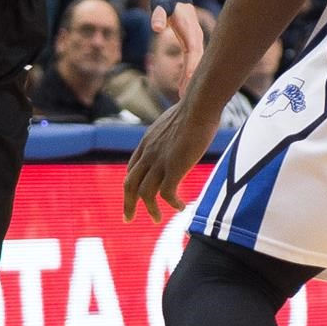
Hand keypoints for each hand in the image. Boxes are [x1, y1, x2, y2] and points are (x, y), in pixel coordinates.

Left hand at [123, 100, 217, 221]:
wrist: (198, 106)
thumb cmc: (194, 108)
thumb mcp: (173, 122)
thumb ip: (171, 133)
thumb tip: (182, 132)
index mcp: (147, 143)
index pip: (131, 168)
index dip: (131, 184)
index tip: (134, 196)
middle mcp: (148, 154)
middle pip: (129, 184)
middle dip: (127, 203)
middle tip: (128, 218)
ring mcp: (160, 161)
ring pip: (145, 193)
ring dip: (150, 209)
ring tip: (156, 219)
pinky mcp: (174, 167)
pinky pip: (167, 194)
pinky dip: (173, 203)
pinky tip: (182, 207)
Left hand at [149, 2, 204, 95]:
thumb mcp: (161, 4)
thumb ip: (159, 15)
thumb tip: (157, 27)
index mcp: (190, 30)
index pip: (193, 51)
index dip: (192, 66)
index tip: (190, 81)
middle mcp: (196, 36)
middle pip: (197, 60)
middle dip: (192, 78)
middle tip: (183, 97)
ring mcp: (195, 39)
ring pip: (195, 62)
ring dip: (190, 78)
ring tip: (181, 96)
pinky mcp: (191, 41)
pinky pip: (191, 59)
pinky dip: (189, 71)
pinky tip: (183, 84)